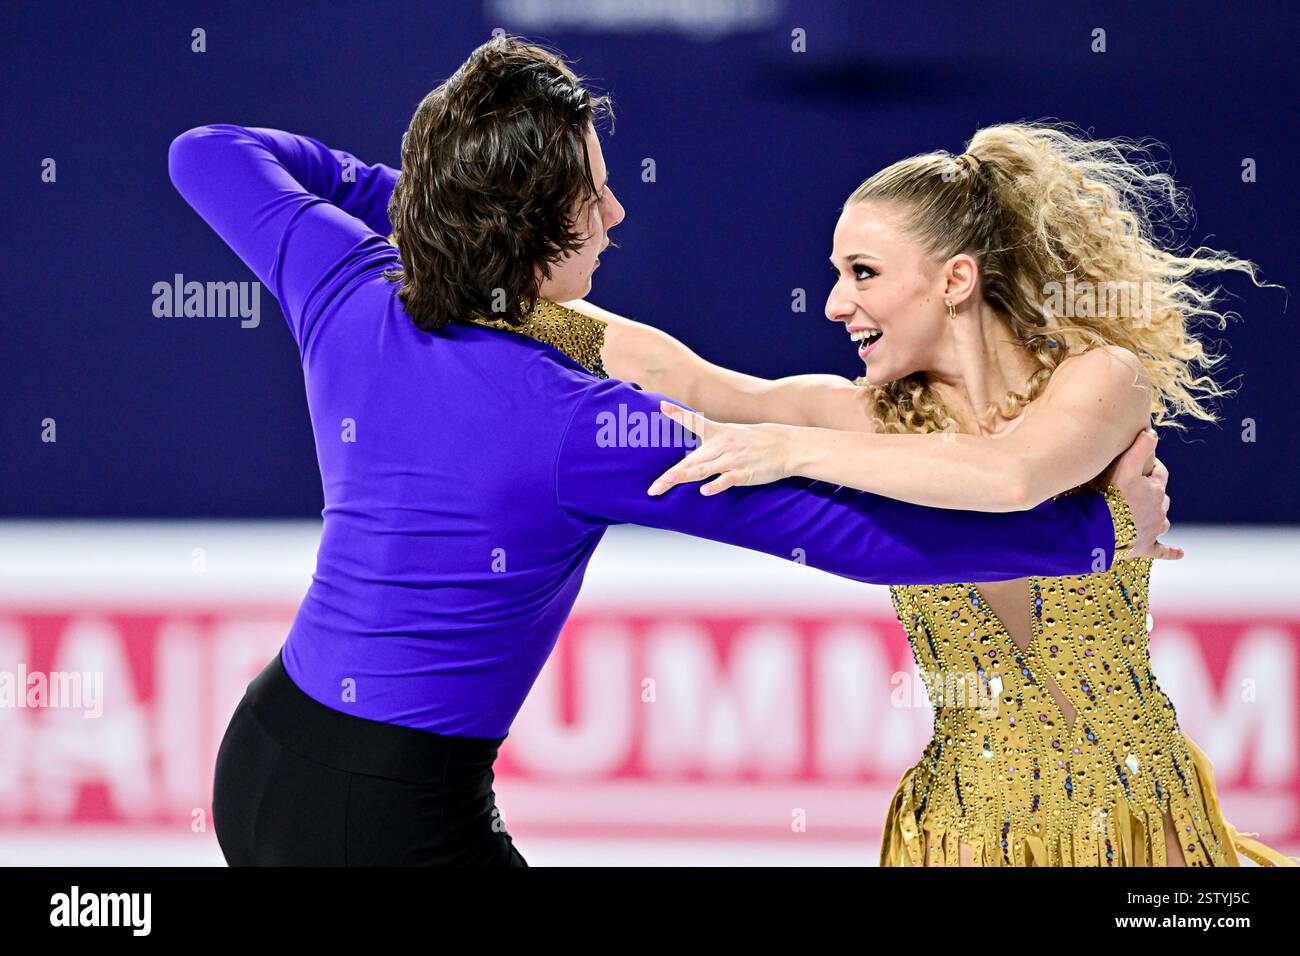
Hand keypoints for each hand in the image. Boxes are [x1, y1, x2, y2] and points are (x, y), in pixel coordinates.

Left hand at [646, 402, 792, 495]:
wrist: (786, 446)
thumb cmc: (758, 442)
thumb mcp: (734, 434)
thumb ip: (714, 441)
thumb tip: (696, 455)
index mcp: (719, 433)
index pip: (695, 421)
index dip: (678, 413)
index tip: (662, 407)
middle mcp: (722, 445)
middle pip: (690, 461)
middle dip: (670, 475)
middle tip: (653, 487)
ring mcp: (732, 459)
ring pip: (702, 470)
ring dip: (683, 478)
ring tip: (666, 485)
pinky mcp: (743, 473)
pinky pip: (726, 480)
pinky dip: (715, 486)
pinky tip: (703, 491)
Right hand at [1107, 428, 1181, 560]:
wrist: (1101, 530)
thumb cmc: (1111, 498)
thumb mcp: (1124, 468)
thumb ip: (1139, 449)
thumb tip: (1152, 432)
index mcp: (1156, 491)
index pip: (1160, 474)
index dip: (1152, 467)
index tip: (1142, 465)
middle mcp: (1159, 510)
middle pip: (1161, 498)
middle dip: (1151, 493)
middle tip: (1133, 490)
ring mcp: (1153, 530)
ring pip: (1162, 521)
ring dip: (1156, 517)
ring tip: (1143, 516)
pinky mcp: (1146, 547)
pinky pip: (1162, 550)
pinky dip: (1171, 551)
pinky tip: (1180, 553)